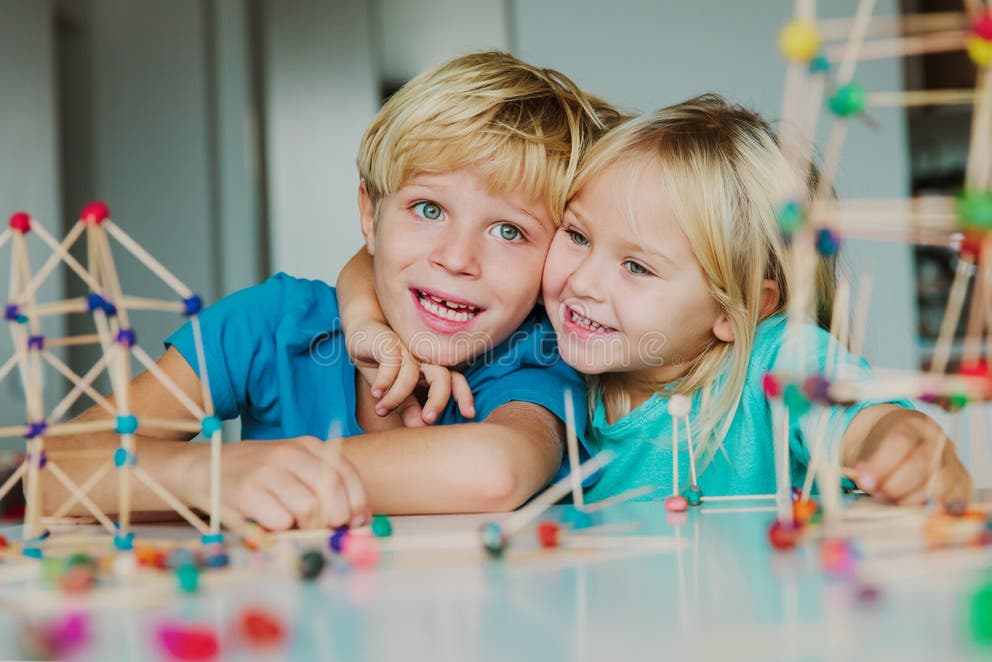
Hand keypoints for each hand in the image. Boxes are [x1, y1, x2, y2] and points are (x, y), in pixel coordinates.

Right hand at [185, 437, 370, 530]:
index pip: (346, 473)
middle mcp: (290, 453)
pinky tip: (270, 522)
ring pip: (308, 507)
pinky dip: (281, 529)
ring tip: (295, 526)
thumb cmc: (257, 476)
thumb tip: (358, 519)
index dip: (357, 502)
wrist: (204, 468)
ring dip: (307, 526)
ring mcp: (268, 470)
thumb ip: (323, 488)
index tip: (357, 522)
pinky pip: (280, 520)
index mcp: (308, 446)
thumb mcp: (293, 470)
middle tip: (329, 530)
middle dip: (337, 517)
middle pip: (331, 490)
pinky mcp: (248, 490)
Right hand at [346, 321, 474, 424]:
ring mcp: (407, 350)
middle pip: (442, 377)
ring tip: (381, 410)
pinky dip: (384, 381)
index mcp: (433, 371)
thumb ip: (409, 408)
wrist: (362, 337)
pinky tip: (376, 393)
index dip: (464, 396)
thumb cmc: (384, 367)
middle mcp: (424, 360)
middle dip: (438, 400)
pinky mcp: (388, 344)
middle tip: (428, 419)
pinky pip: (391, 363)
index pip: (455, 381)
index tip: (469, 414)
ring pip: (412, 374)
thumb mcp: (397, 392)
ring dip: (396, 396)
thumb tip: (419, 428)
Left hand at [851, 409, 970, 508]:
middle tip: (879, 494)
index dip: (882, 465)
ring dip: (915, 500)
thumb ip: (867, 465)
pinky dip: (941, 507)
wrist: (902, 438)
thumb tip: (867, 482)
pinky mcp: (962, 479)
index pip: (900, 442)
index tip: (865, 482)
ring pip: (942, 483)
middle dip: (896, 486)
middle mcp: (936, 440)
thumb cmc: (882, 446)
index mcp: (910, 425)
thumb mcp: (868, 447)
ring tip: (896, 502)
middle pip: (922, 464)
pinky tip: (923, 511)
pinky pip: (958, 496)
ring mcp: (952, 460)